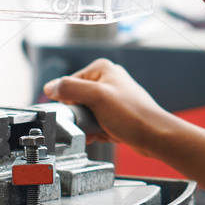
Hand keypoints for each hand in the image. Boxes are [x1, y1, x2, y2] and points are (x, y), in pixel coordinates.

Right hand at [43, 58, 179, 157]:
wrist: (155, 135)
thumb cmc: (132, 115)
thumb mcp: (96, 97)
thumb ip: (69, 88)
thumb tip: (49, 87)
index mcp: (101, 68)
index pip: (68, 83)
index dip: (69, 102)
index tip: (77, 113)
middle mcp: (106, 80)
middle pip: (76, 100)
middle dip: (80, 117)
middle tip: (90, 124)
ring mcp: (111, 97)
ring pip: (85, 113)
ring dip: (88, 126)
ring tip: (100, 130)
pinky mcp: (115, 113)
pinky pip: (96, 122)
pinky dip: (96, 131)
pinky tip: (104, 135)